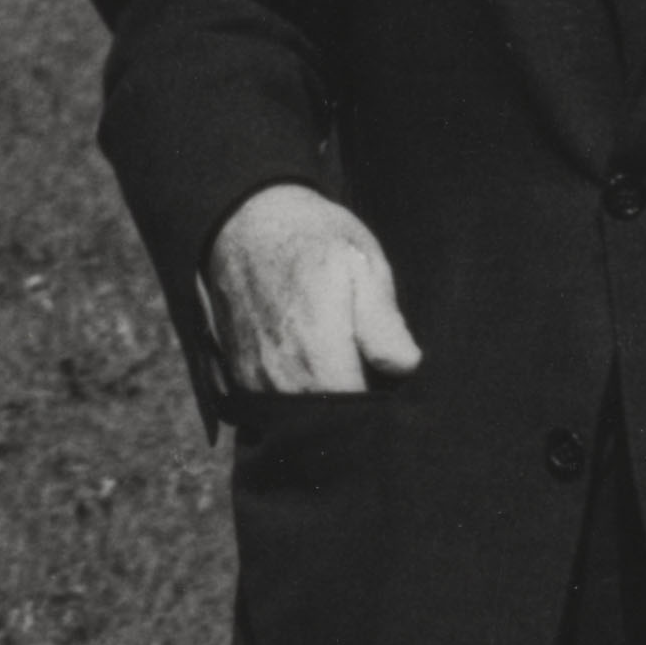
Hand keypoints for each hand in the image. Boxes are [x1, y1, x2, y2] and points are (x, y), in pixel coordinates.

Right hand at [204, 183, 420, 399]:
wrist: (243, 221)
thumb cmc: (312, 238)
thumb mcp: (361, 263)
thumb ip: (382, 322)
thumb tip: (406, 366)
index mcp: (319, 354)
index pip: (362, 414)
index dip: (383, 403)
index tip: (393, 381)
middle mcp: (282, 378)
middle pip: (332, 423)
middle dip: (354, 408)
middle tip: (370, 370)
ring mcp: (256, 382)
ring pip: (304, 418)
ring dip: (325, 402)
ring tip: (340, 362)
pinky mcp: (239, 378)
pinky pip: (277, 407)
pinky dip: (298, 395)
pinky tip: (310, 364)